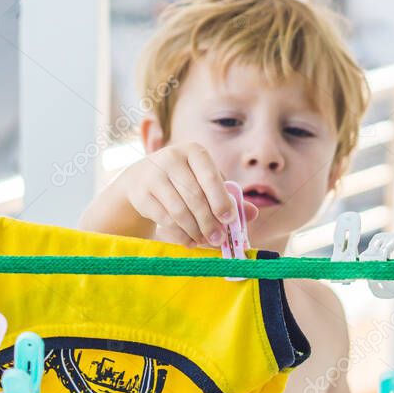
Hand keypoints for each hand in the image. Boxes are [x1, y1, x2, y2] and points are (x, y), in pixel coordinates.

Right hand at [117, 143, 258, 247]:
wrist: (141, 178)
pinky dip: (179, 234)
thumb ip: (228, 196)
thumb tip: (253, 213)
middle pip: (195, 197)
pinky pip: (164, 219)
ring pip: (179, 210)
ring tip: (204, 241)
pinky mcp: (141, 193)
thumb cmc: (184, 180)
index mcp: (194, 151)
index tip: (228, 220)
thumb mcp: (205, 182)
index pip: (210, 176)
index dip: (220, 200)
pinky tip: (188, 240)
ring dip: (195, 230)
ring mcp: (153, 175)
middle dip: (208, 222)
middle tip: (218, 239)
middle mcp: (172, 158)